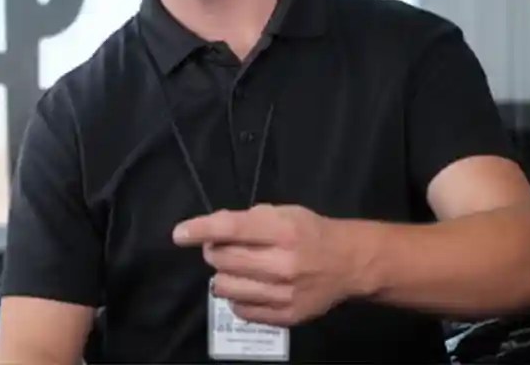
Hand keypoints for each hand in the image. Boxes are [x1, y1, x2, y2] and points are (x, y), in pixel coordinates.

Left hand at [172, 204, 376, 326]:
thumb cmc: (311, 233)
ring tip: (238, 270)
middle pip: (222, 259)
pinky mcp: (285, 316)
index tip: (180, 234)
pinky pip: (241, 310)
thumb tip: (212, 230)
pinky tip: (250, 287)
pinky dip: (237, 298)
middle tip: (223, 249)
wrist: (349, 263)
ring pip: (225, 287)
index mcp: (282, 230)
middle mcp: (282, 263)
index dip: (201, 230)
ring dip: (223, 276)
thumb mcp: (285, 213)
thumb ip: (249, 220)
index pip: (231, 228)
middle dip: (214, 251)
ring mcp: (284, 293)